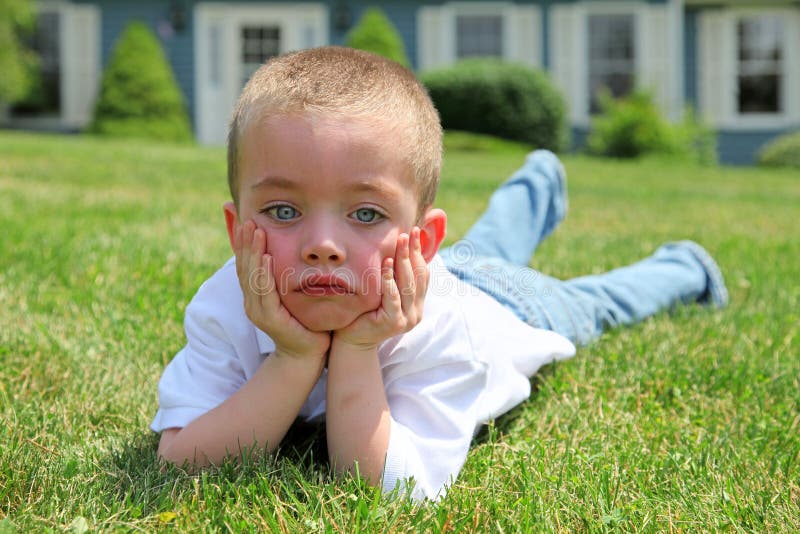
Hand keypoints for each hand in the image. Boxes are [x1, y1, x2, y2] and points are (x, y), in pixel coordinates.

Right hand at [235, 220, 330, 359]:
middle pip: (244, 267)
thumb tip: (285, 254)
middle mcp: (251, 302)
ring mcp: (258, 311)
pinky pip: (265, 292)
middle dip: (245, 242)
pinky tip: (267, 257)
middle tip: (248, 220)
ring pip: (252, 276)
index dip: (244, 243)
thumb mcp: (291, 295)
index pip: (245, 264)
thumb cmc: (303, 322)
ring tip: (255, 232)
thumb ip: (285, 277)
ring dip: (253, 252)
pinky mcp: (269, 318)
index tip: (246, 221)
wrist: (307, 354)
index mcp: (255, 296)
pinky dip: (265, 273)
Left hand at [334, 227, 428, 350]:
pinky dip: (389, 280)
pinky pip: (393, 297)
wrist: (351, 340)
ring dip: (403, 261)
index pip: (422, 273)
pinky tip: (385, 264)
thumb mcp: (382, 292)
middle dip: (412, 252)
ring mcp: (407, 318)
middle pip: (417, 276)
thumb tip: (397, 247)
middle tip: (407, 233)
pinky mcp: (393, 323)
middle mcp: (416, 311)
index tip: (414, 232)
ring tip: (400, 242)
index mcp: (417, 303)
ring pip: (408, 285)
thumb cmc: (364, 313)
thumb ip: (393, 277)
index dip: (419, 252)